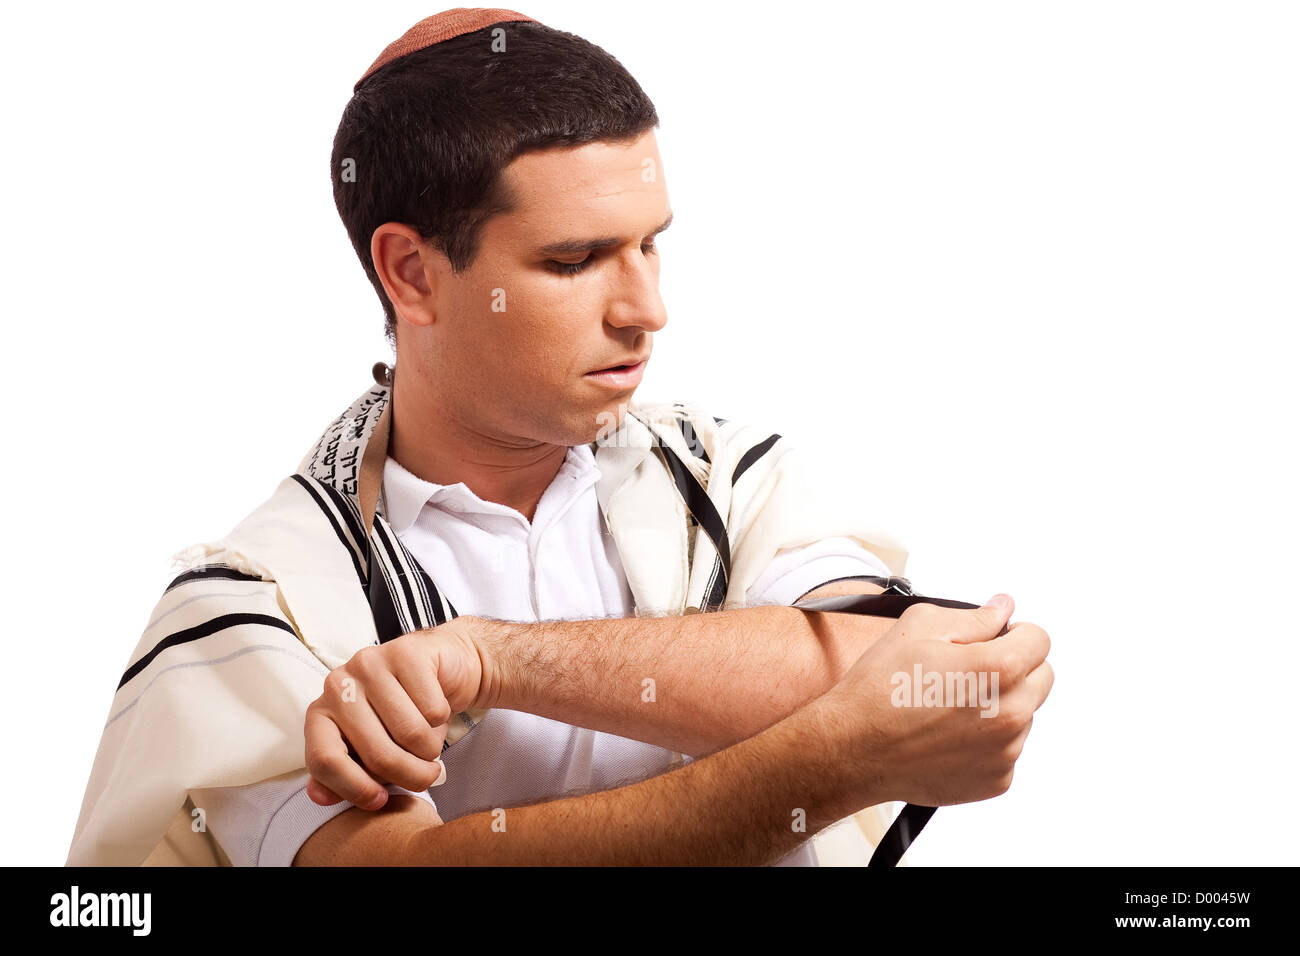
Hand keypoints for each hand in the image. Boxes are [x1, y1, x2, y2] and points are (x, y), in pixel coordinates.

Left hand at [304, 616, 492, 809]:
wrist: (443, 670)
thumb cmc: (404, 715)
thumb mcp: (372, 750)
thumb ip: (347, 774)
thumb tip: (320, 796)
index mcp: (321, 713)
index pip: (324, 759)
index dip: (354, 787)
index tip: (380, 800)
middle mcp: (338, 685)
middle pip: (375, 753)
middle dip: (410, 774)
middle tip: (426, 776)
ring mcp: (369, 664)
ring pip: (408, 733)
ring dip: (430, 750)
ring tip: (431, 744)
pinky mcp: (403, 653)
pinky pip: (431, 709)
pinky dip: (442, 719)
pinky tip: (437, 710)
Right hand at [810, 594, 1052, 814]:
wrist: (853, 749)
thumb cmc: (879, 689)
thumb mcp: (918, 629)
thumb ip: (973, 617)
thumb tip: (1001, 609)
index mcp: (998, 669)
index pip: (1039, 639)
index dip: (1014, 633)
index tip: (995, 639)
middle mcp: (1011, 713)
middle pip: (1042, 677)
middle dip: (1016, 667)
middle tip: (970, 671)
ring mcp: (1006, 751)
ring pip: (1025, 715)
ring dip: (1001, 705)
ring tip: (952, 706)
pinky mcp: (996, 780)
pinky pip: (1008, 750)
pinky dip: (988, 741)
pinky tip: (950, 734)